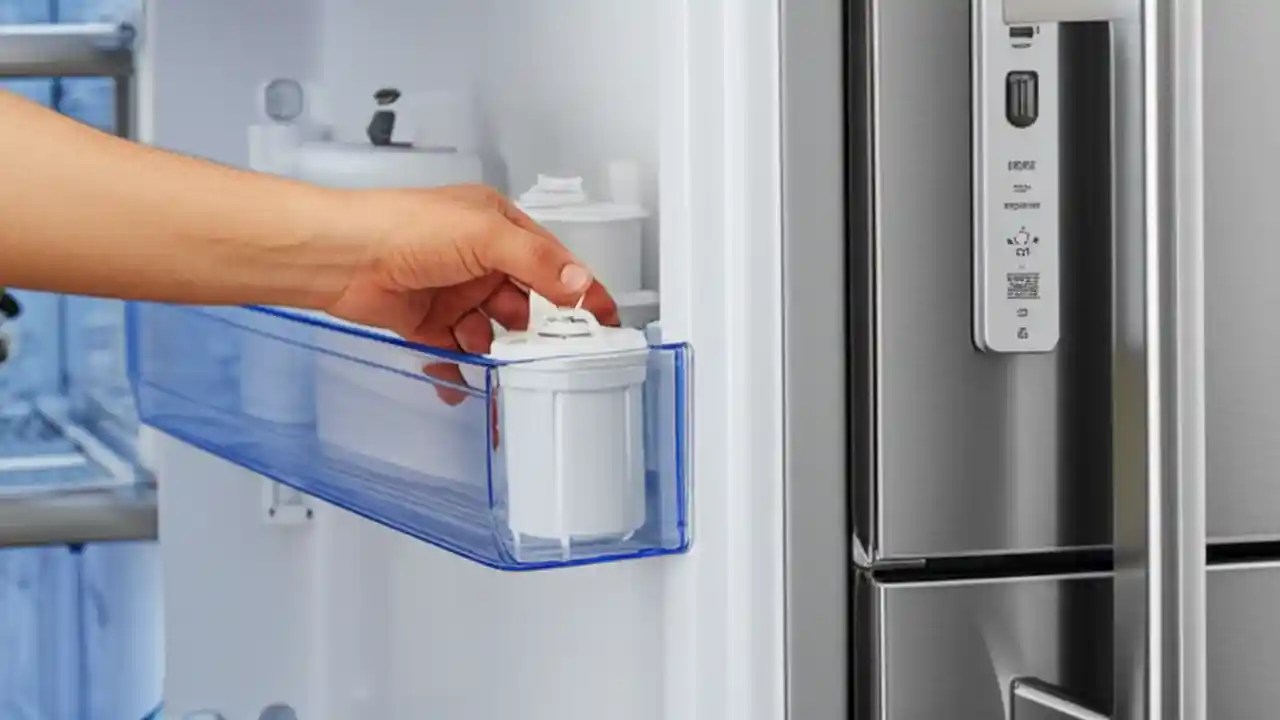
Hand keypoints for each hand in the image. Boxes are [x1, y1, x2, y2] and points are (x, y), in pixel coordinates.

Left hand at [326, 184, 619, 402]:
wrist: (340, 256)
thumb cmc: (402, 226)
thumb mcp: (484, 236)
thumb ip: (537, 261)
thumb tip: (580, 282)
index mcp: (500, 226)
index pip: (554, 262)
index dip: (582, 290)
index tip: (606, 319)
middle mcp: (480, 258)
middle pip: (527, 302)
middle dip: (534, 328)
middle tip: (545, 352)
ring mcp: (455, 291)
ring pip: (494, 330)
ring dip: (494, 348)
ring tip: (487, 354)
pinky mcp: (429, 321)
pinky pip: (458, 350)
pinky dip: (461, 366)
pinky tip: (462, 379)